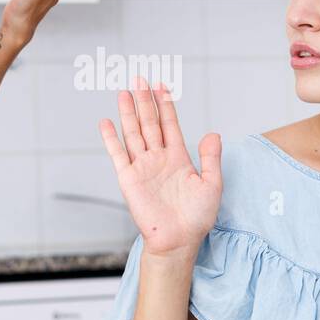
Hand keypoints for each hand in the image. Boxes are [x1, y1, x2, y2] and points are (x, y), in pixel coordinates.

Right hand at [99, 74, 221, 256]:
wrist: (178, 241)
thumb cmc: (197, 218)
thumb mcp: (212, 184)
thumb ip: (211, 158)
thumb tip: (213, 133)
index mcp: (179, 158)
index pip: (170, 125)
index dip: (165, 105)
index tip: (161, 85)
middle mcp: (159, 159)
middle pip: (150, 123)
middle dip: (145, 101)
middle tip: (140, 79)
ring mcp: (142, 167)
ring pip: (134, 133)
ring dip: (129, 113)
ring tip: (124, 92)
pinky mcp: (129, 179)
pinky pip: (118, 154)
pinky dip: (111, 138)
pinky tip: (107, 122)